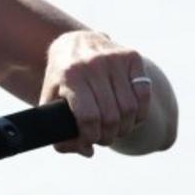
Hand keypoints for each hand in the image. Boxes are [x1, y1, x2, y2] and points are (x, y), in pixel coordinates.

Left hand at [39, 30, 151, 156]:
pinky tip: (130, 117)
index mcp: (70, 75)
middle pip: (111, 116)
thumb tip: (87, 151)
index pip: (88, 117)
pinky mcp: (132, 57)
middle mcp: (93, 65)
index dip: (91, 136)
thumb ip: (59, 129)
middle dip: (108, 135)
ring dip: (125, 127)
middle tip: (103, 138)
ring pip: (130, 108)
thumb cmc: (61, 78)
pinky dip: (140, 112)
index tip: (90, 141)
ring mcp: (114, 59)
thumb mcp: (50, 100)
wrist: (73, 42)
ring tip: (115, 130)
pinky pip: (144, 93)